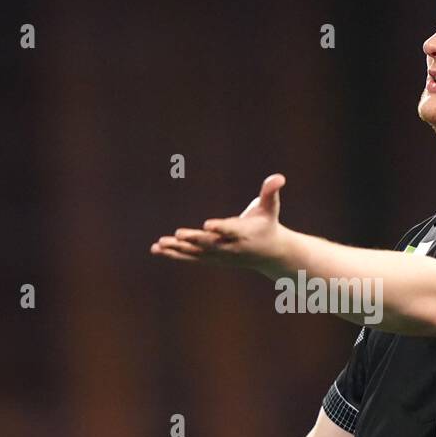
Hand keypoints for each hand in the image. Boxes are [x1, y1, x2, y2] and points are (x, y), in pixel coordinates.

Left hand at [151, 173, 292, 275]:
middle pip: (210, 244)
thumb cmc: (267, 224)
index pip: (231, 230)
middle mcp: (231, 247)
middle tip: (177, 234)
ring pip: (196, 253)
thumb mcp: (271, 207)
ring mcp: (220, 256)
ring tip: (159, 244)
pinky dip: (174, 254)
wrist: (271, 254)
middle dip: (194, 239)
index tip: (207, 225)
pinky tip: (157, 249)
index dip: (220, 228)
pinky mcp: (212, 259)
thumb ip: (270, 191)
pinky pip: (191, 258)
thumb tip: (279, 177)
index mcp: (244, 233)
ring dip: (177, 249)